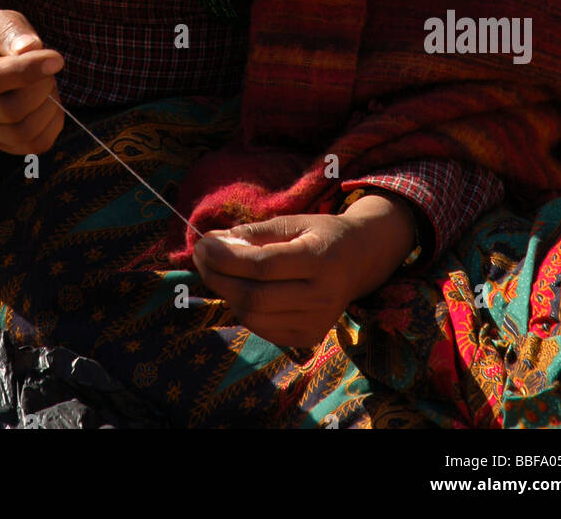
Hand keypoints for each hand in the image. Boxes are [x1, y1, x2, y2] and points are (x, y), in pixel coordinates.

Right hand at [0, 9, 65, 155]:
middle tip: (47, 68)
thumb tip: (30, 47)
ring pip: (25, 131)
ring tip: (46, 86)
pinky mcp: (3, 145)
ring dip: (49, 106)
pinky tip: (48, 103)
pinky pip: (36, 144)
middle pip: (12, 109)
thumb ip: (11, 31)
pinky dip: (53, 123)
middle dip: (42, 86)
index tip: (56, 59)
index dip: (27, 70)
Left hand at [191, 197, 416, 350]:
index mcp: (321, 260)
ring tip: (215, 270)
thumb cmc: (321, 235)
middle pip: (256, 297)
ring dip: (226, 294)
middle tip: (200, 257)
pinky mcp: (309, 337)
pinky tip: (238, 289)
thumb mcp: (292, 222)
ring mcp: (318, 322)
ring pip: (254, 317)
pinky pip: (262, 329)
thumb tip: (212, 241)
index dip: (227, 258)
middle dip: (219, 277)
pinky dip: (242, 309)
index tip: (202, 244)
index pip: (263, 265)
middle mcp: (323, 296)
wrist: (360, 261)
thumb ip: (254, 233)